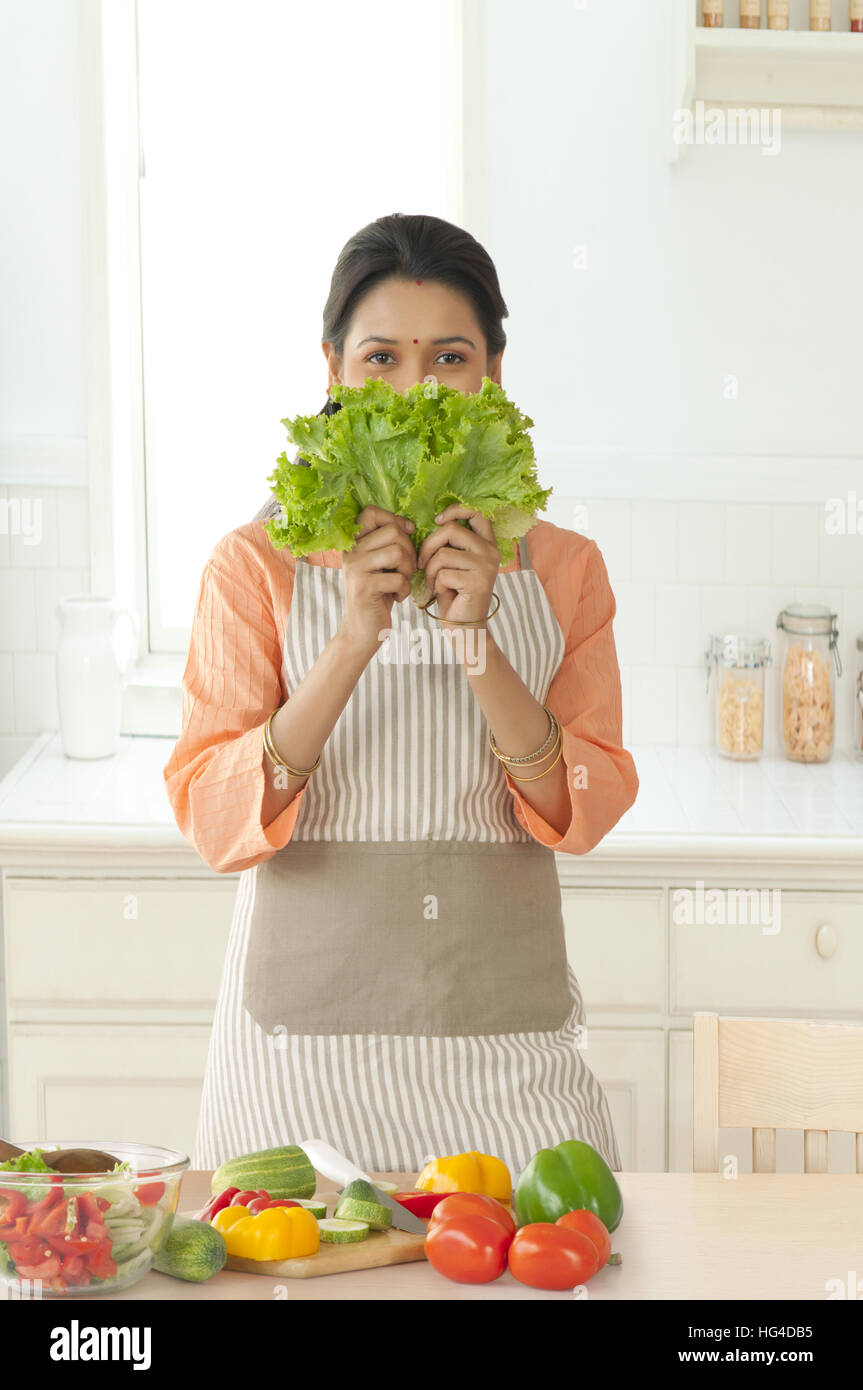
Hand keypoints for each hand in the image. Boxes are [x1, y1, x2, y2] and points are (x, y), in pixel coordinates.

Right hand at [340, 505, 416, 653]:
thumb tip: (408, 525)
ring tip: (402, 582)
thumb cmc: (377, 596)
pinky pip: (398, 578)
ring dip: (408, 570)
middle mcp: (351, 553)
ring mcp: (355, 569)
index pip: (370, 513)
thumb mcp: (380, 566)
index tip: (406, 534)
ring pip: (397, 552)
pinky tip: (397, 598)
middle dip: (409, 550)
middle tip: (406, 570)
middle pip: (392, 532)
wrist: (362, 632)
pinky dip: (405, 590)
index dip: (394, 519)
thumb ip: (387, 545)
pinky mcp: (364, 587)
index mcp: (353, 544)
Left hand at [417, 506, 500, 625]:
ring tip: (434, 582)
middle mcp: (491, 552)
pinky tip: (443, 592)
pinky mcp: (477, 583)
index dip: (454, 510)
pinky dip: (436, 584)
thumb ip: (451, 542)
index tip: (437, 520)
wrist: (465, 626)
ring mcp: (486, 567)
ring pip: (443, 554)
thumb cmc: (455, 593)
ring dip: (430, 570)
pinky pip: (443, 573)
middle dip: (428, 546)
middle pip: (451, 530)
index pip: (476, 512)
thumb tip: (433, 520)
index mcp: (488, 544)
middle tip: (422, 563)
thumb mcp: (454, 562)